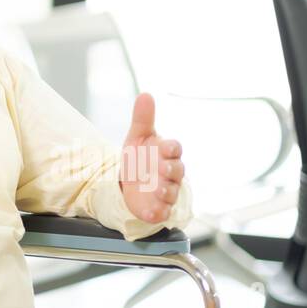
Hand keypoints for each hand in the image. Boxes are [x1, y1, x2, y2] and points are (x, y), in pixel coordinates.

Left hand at [119, 93, 184, 223]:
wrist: (129, 180)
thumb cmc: (140, 155)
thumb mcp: (137, 136)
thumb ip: (142, 118)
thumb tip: (145, 94)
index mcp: (167, 153)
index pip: (175, 149)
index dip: (172, 148)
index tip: (166, 147)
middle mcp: (170, 172)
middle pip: (177, 171)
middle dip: (171, 170)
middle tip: (162, 169)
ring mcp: (166, 191)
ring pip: (172, 192)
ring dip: (167, 192)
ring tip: (159, 191)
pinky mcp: (158, 208)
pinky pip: (162, 212)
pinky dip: (158, 213)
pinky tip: (151, 213)